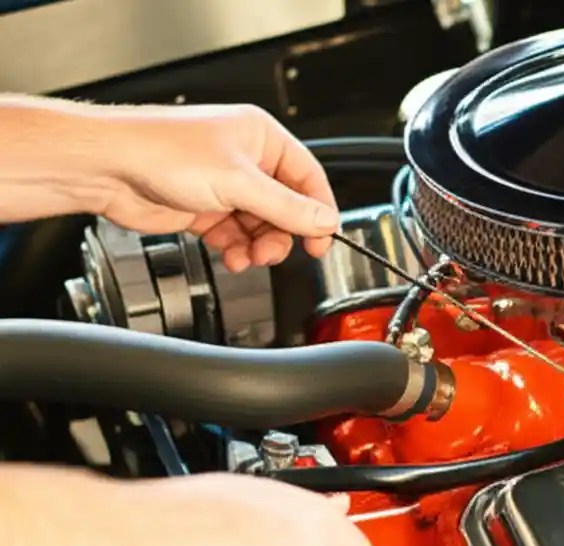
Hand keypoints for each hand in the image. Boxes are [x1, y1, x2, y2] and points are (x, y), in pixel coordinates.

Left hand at [98, 103, 338, 271]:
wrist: (107, 167)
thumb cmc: (160, 151)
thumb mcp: (238, 182)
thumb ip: (287, 207)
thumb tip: (324, 221)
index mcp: (261, 138)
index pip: (308, 178)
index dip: (319, 212)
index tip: (322, 241)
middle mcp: (245, 160)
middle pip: (285, 207)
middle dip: (281, 235)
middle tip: (273, 252)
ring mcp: (223, 185)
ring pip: (260, 225)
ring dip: (258, 246)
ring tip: (248, 257)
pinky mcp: (203, 208)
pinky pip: (234, 235)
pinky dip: (236, 250)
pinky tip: (231, 257)